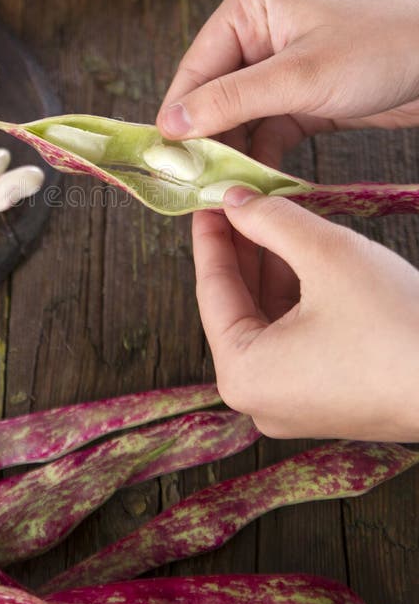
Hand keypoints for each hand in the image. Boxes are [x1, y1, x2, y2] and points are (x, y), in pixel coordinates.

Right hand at [157, 0, 418, 167]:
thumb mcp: (298, 77)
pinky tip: (254, 180)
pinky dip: (262, 153)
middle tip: (193, 182)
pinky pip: (268, 125)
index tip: (163, 159)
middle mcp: (259, 30)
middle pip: (215, 93)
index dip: (179, 114)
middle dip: (207, 137)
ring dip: (234, 150)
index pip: (197, 67)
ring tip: (221, 188)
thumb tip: (170, 125)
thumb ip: (230, 101)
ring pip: (240, 114)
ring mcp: (281, 62)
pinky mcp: (303, 92)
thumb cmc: (379, 50)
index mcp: (249, 6)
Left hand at [194, 189, 418, 441]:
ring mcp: (295, 404)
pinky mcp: (327, 400)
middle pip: (239, 306)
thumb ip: (272, 221)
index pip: (213, 291)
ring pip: (269, 320)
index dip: (210, 237)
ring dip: (271, 268)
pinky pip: (295, 338)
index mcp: (243, 375)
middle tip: (237, 200)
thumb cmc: (398, 324)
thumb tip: (235, 200)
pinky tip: (300, 253)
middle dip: (242, 249)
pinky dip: (296, 296)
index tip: (205, 199)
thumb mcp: (327, 255)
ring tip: (270, 216)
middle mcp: (260, 399)